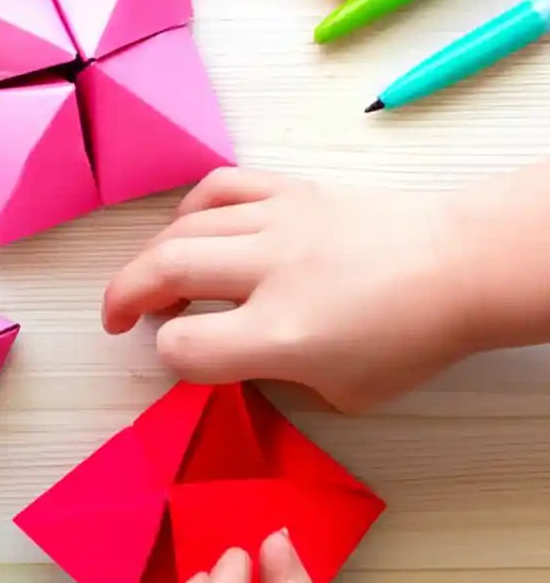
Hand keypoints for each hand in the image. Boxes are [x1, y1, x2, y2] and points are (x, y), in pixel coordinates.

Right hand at [101, 167, 488, 411]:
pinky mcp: (290, 191)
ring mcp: (279, 223)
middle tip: (119, 319)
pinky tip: (191, 231)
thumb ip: (274, 382)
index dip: (169, 359)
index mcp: (283, 334)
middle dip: (123, 298)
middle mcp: (271, 272)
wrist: (464, 266)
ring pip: (180, 228)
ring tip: (154, 281)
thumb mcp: (342, 394)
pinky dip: (188, 210)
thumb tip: (231, 360)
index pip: (184, 346)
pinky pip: (218, 187)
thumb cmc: (410, 340)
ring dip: (149, 257)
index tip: (184, 360)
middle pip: (163, 271)